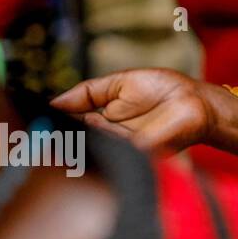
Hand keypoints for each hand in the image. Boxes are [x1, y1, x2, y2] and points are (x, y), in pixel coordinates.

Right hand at [50, 68, 221, 155]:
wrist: (198, 102)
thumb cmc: (163, 90)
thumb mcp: (120, 83)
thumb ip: (88, 92)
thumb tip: (53, 102)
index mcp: (100, 122)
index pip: (69, 127)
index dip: (54, 123)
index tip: (39, 116)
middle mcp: (108, 140)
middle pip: (76, 144)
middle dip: (62, 135)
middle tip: (49, 125)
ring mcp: (123, 150)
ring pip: (93, 149)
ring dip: (82, 137)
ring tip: (75, 123)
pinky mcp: (140, 154)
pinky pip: (116, 151)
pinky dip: (106, 140)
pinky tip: (99, 125)